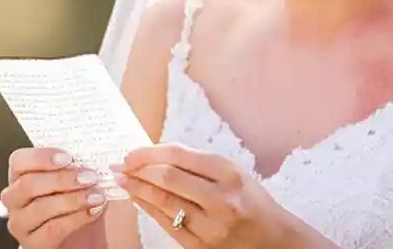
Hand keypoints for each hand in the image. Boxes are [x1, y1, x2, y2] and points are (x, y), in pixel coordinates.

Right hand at [1, 147, 108, 247]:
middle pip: (28, 185)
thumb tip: (90, 144)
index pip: (19, 161)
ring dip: (72, 199)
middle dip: (62, 179)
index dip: (41, 157)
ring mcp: (22, 223)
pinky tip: (94, 211)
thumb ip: (79, 160)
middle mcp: (16, 199)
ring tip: (97, 196)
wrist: (92, 233)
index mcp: (23, 175)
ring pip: (40, 208)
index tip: (68, 157)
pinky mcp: (34, 243)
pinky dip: (76, 218)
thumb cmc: (85, 195)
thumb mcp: (82, 174)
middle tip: (90, 177)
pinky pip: (52, 229)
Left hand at [113, 144, 294, 247]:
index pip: (180, 156)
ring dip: (137, 190)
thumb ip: (199, 164)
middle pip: (167, 178)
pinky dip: (149, 210)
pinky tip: (139, 200)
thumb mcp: (234, 173)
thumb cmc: (251, 200)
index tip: (132, 153)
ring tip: (123, 182)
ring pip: (164, 203)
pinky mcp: (201, 246)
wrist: (273, 239)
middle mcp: (221, 199)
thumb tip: (155, 156)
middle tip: (119, 166)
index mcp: (230, 173)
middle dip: (137, 171)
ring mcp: (210, 226)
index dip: (149, 153)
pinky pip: (166, 225)